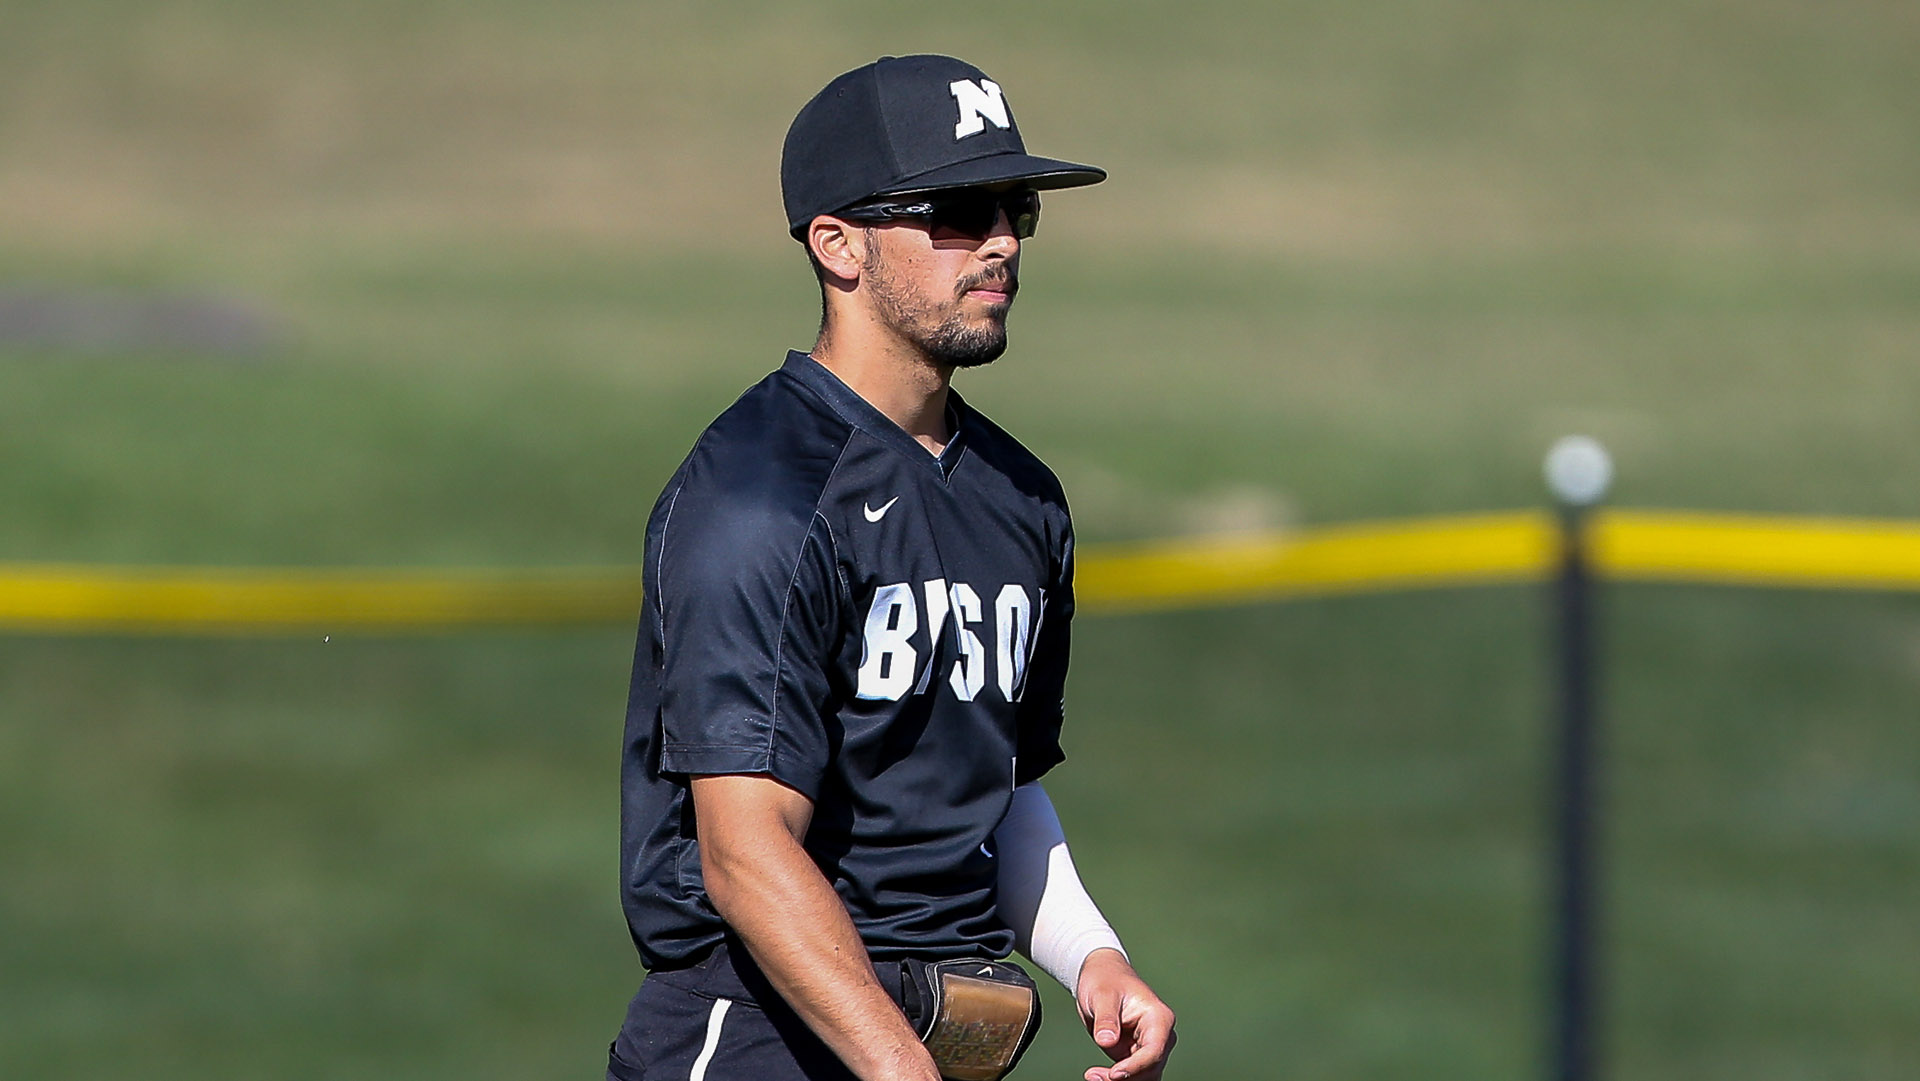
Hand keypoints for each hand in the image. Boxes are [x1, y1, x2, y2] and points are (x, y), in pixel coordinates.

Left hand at [1075, 949, 1175, 1080]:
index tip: (1113, 1074)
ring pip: (1144, 1076)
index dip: (1136, 1066)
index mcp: (1158, 1017)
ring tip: (1093, 1076)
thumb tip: (1107, 1041)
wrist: (1100, 976)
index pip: (1154, 1050)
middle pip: (1150, 1068)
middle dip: (1125, 1077)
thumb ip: (1106, 1018)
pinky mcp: (1136, 1054)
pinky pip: (1133, 1075)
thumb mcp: (1102, 995)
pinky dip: (1116, 1079)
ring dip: (1120, 1080)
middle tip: (1095, 1076)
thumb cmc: (1104, 980)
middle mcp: (1159, 1034)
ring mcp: (1149, 1046)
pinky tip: (1096, 1075)